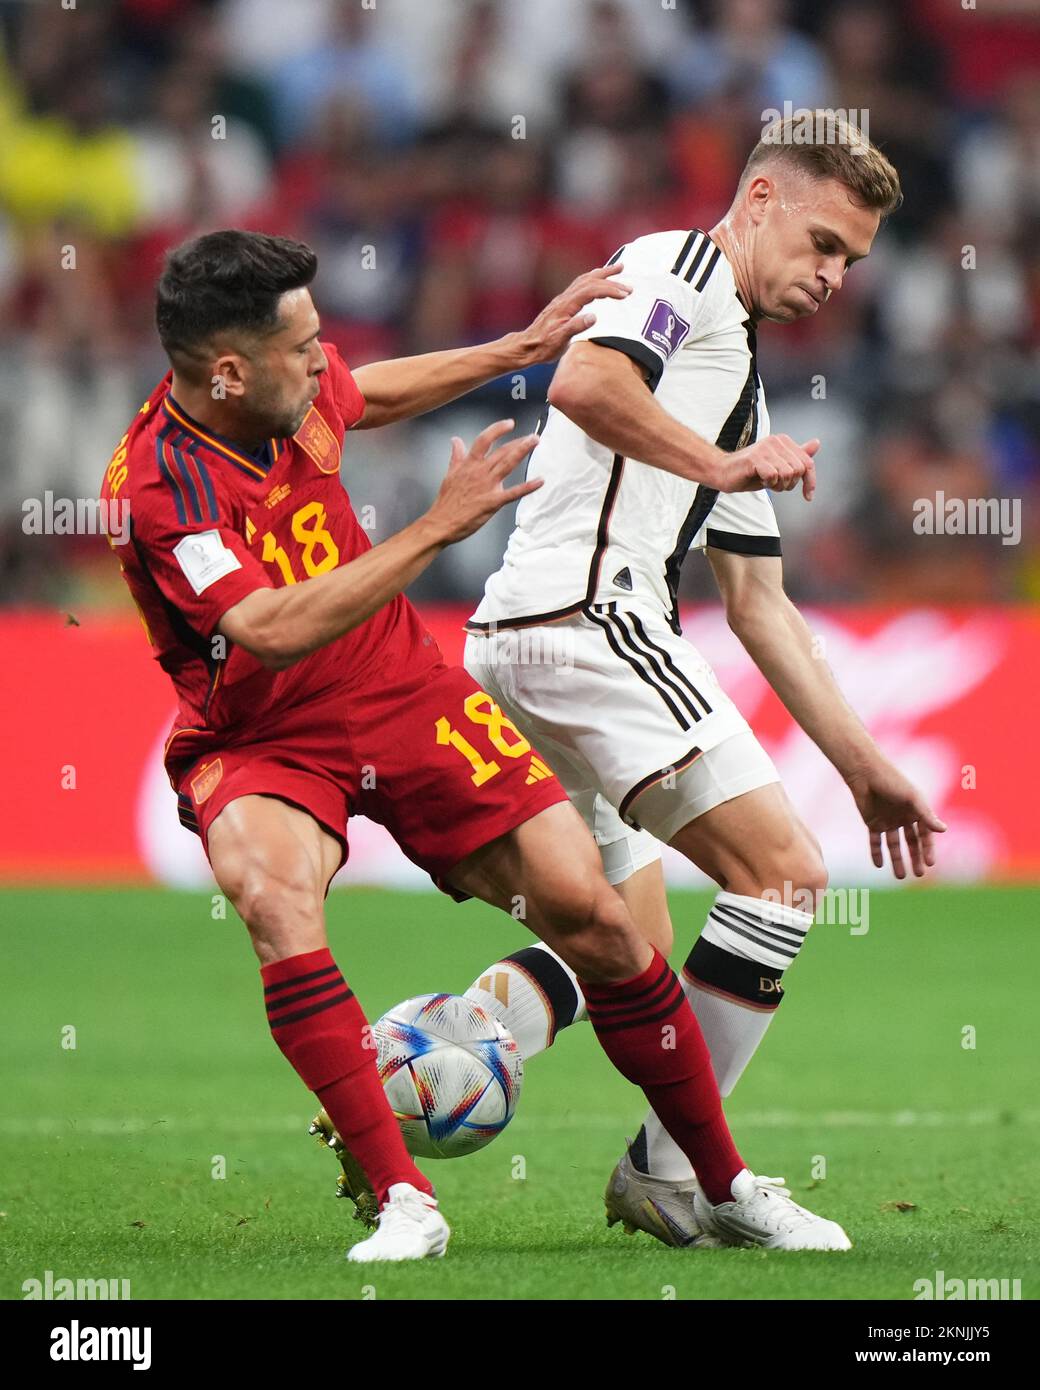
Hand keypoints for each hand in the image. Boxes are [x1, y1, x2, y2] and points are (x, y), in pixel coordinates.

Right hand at [425, 420, 542, 544]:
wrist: (441, 522)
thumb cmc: (446, 501)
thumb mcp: (450, 474)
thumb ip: (456, 456)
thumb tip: (455, 440)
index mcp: (469, 464)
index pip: (484, 440)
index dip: (498, 429)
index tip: (509, 423)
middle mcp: (480, 472)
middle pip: (501, 451)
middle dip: (518, 441)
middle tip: (533, 436)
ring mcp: (487, 486)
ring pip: (508, 464)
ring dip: (522, 451)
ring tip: (535, 442)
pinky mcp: (493, 501)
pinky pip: (513, 492)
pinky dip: (528, 487)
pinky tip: (540, 481)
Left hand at [512, 264, 630, 366]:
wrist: (527, 346)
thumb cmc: (543, 346)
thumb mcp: (560, 340)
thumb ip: (576, 327)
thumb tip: (593, 317)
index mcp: (566, 306)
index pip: (591, 290)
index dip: (609, 290)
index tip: (625, 294)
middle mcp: (565, 298)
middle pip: (590, 281)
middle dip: (610, 279)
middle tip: (628, 281)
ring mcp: (563, 299)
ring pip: (584, 280)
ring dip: (602, 274)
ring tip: (617, 269)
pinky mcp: (562, 303)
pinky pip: (580, 285)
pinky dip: (592, 279)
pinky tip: (596, 281)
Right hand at [722, 434, 819, 499]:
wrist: (723, 472)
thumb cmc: (750, 472)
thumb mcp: (778, 466)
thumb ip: (797, 456)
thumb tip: (817, 443)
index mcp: (784, 441)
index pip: (808, 463)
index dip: (810, 482)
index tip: (808, 496)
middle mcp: (776, 441)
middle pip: (799, 470)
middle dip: (789, 484)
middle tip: (775, 485)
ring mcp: (765, 448)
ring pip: (787, 474)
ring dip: (778, 485)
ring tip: (766, 481)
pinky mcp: (755, 458)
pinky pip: (773, 476)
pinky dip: (768, 483)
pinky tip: (760, 480)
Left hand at [846, 759, 947, 879]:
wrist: (865, 774)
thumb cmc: (892, 782)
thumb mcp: (912, 798)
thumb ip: (926, 815)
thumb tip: (944, 830)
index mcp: (916, 811)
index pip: (925, 835)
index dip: (928, 849)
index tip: (930, 864)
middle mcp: (904, 818)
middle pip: (911, 843)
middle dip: (915, 858)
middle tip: (919, 874)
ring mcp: (888, 821)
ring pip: (894, 845)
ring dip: (897, 860)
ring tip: (900, 876)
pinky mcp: (873, 823)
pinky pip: (875, 842)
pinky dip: (877, 853)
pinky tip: (879, 865)